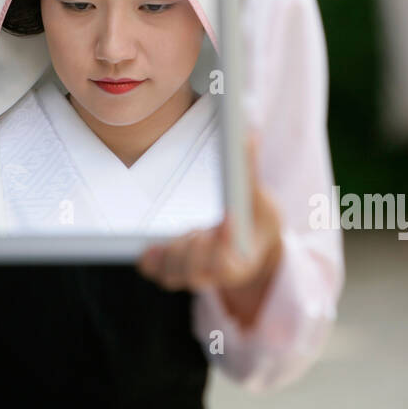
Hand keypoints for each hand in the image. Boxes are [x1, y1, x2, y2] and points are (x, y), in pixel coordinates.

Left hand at [136, 136, 283, 327]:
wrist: (250, 245)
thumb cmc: (255, 220)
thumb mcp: (260, 197)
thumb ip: (250, 170)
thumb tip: (247, 133)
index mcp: (241, 263)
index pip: (229, 264)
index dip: (224, 246)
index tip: (226, 221)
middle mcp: (214, 275)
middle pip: (196, 274)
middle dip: (194, 252)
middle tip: (198, 229)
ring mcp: (191, 273)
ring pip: (173, 276)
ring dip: (171, 255)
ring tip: (182, 232)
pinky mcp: (174, 268)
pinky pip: (156, 272)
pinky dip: (150, 262)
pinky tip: (147, 247)